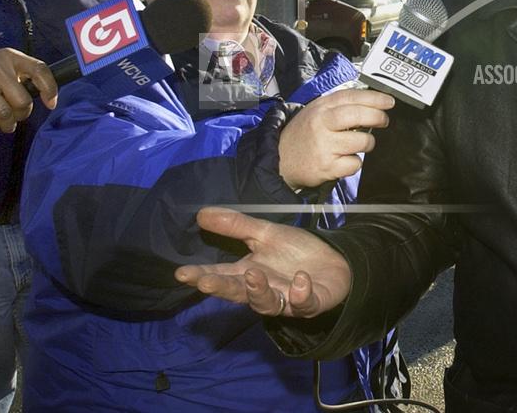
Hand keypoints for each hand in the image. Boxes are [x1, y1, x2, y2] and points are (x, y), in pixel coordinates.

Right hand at [0, 48, 58, 134]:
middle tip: (16, 117)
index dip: (50, 88)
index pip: (39, 69)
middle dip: (22, 115)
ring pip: (4, 113)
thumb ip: (21, 77)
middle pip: (22, 100)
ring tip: (5, 125)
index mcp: (10, 56)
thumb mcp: (2, 66)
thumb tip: (46, 97)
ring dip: (7, 125)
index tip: (50, 103)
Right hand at [175, 207, 351, 317]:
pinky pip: (304, 304)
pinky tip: (300, 279)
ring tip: (253, 274)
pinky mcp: (311, 303)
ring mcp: (286, 300)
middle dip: (222, 288)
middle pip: (238, 293)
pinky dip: (301, 294)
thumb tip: (201, 213)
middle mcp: (264, 290)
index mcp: (250, 273)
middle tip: (206, 281)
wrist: (334, 262)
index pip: (221, 275)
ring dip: (258, 291)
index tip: (182, 273)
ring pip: (267, 304)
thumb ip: (236, 226)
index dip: (201, 275)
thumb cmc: (296, 251)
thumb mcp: (266, 233)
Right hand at [278, 88, 394, 189]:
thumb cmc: (301, 136)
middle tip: (384, 120)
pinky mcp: (327, 166)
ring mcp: (324, 145)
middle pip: (357, 115)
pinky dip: (354, 163)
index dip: (374, 98)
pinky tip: (345, 160)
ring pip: (361, 141)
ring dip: (367, 143)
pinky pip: (354, 163)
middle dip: (377, 116)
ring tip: (360, 143)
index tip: (388, 101)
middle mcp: (321, 124)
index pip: (351, 97)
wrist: (278, 160)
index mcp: (320, 108)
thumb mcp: (314, 113)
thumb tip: (369, 104)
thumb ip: (337, 107)